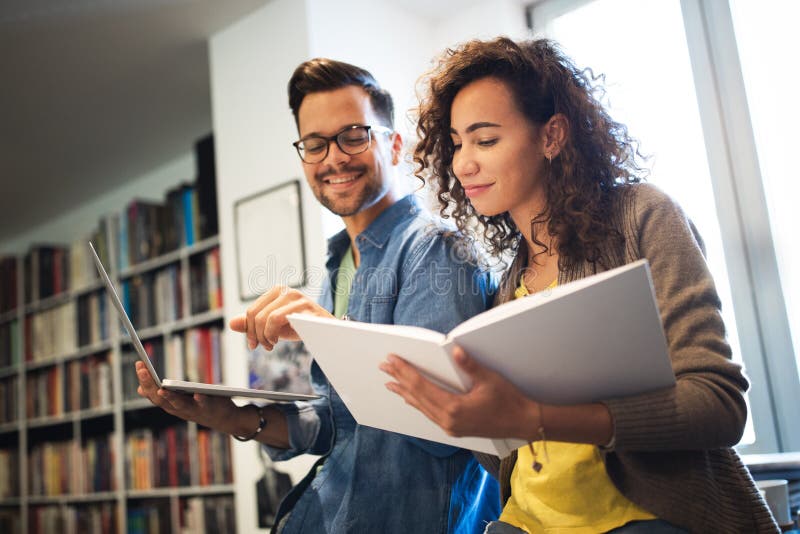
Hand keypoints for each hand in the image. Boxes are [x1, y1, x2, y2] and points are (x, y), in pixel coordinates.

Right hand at [135, 361, 238, 433]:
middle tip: (143, 370)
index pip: (152, 393)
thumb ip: (161, 394)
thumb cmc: (197, 405)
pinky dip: (201, 399)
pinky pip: (204, 404)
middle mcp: (178, 409)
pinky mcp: (209, 408)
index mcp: (170, 405)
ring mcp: (193, 410)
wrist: (222, 419)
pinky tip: (198, 392)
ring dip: (170, 398)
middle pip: (161, 399)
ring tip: (162, 389)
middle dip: (150, 385)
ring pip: (179, 405)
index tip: (139, 363)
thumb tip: (139, 389)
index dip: (144, 380)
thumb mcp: (177, 400)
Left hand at [229, 285, 333, 350]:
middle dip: (256, 335)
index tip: (253, 344)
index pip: (252, 311)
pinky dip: (274, 333)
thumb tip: (232, 323)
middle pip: (257, 315)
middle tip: (264, 346)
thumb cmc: (301, 326)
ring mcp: (297, 298)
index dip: (248, 330)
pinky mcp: (306, 308)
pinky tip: (278, 340)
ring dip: (265, 336)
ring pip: (267, 318)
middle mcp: (286, 290)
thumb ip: (253, 324)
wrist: (327, 331)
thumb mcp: (274, 326)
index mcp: (276, 291)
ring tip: (271, 344)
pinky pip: (280, 319)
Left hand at [380, 346, 539, 440]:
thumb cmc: (509, 401)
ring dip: (405, 393)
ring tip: (390, 383)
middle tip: (384, 367)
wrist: (523, 422)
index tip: (392, 360)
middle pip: (417, 396)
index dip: (405, 371)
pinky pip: (429, 414)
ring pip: (421, 407)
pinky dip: (417, 403)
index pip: (422, 386)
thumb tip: (456, 350)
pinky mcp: (454, 429)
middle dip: (400, 380)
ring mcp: (450, 427)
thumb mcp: (490, 380)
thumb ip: (470, 366)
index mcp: (454, 408)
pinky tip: (411, 398)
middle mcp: (448, 420)